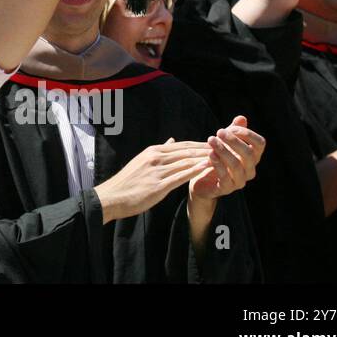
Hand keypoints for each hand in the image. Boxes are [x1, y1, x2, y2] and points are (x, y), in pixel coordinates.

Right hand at [93, 139, 212, 221]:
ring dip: (204, 159)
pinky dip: (195, 171)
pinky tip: (206, 170)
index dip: (199, 144)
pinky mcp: (158, 186)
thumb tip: (172, 140)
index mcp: (152, 152)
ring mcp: (157, 171)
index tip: (214, 144)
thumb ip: (159, 151)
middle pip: (186, 151)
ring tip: (220, 157)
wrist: (112, 196)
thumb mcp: (142, 161)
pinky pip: (181, 177)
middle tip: (224, 148)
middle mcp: (155, 158)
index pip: (181, 145)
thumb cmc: (128, 182)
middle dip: (206, 149)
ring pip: (186, 162)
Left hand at [189, 117, 264, 201]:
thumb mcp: (224, 142)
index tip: (231, 128)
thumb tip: (241, 118)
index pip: (259, 144)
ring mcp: (239, 181)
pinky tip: (210, 154)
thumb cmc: (217, 157)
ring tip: (211, 140)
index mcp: (252, 157)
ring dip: (223, 150)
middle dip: (234, 141)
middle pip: (249, 154)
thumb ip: (233, 131)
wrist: (202, 180)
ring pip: (236, 165)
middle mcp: (249, 170)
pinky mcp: (226, 189)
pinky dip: (218, 164)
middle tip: (219, 132)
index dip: (248, 134)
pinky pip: (225, 177)